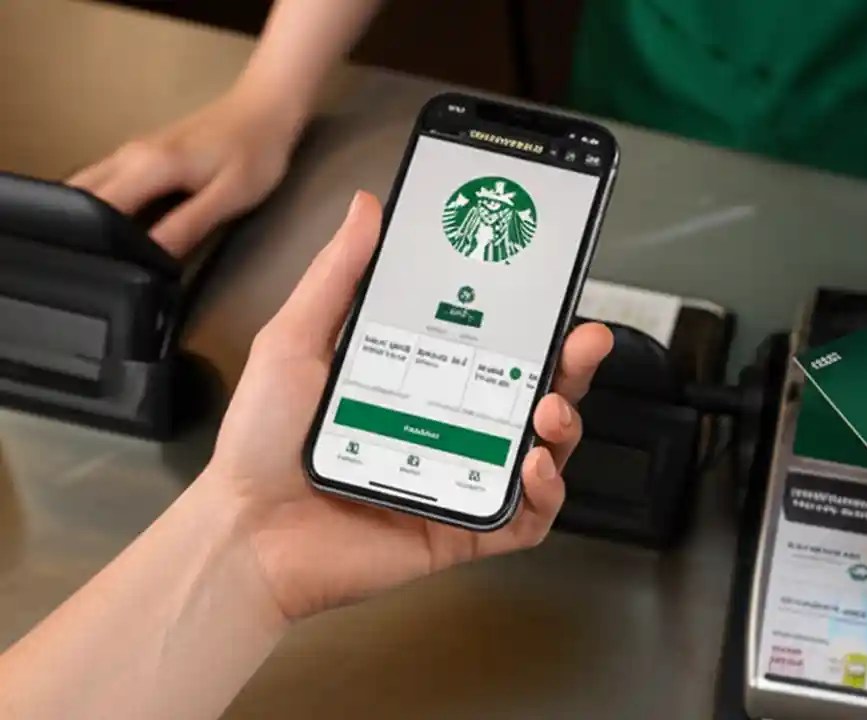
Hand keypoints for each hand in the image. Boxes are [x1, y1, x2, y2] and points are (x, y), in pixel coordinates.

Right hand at [67, 82, 305, 258]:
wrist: (264, 107)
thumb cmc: (254, 154)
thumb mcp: (229, 196)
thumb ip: (188, 226)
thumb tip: (150, 261)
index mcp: (144, 168)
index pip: (93, 211)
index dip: (92, 247)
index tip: (97, 277)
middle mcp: (125, 157)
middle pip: (77, 199)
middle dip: (78, 236)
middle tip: (93, 274)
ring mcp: (128, 153)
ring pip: (84, 188)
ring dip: (80, 218)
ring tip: (97, 258)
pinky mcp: (138, 156)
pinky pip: (100, 183)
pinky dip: (94, 205)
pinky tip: (109, 232)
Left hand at [200, 191, 612, 619]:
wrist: (246, 531)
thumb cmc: (262, 441)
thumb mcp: (296, 340)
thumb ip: (337, 275)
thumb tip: (367, 209)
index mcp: (422, 379)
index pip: (495, 344)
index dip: (534, 319)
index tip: (555, 291)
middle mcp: (452, 426)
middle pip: (535, 391)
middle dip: (573, 365)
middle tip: (584, 341)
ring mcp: (462, 478)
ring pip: (544, 450)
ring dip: (564, 425)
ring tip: (549, 409)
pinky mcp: (464, 529)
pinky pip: (526, 518)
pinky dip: (545, 494)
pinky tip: (531, 466)